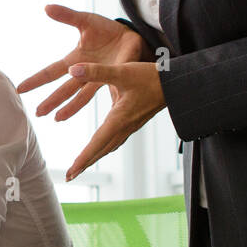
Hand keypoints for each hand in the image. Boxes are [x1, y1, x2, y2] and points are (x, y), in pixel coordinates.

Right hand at [16, 5, 151, 119]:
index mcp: (75, 59)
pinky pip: (107, 94)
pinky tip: (99, 120)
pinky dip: (103, 106)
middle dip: (51, 101)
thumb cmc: (106, 30)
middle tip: (37, 113)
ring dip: (69, 107)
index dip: (36, 80)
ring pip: (81, 96)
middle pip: (63, 89)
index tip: (20, 89)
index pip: (51, 72)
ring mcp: (98, 78)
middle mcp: (84, 72)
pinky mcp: (114, 79)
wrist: (131, 36)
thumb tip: (46, 7)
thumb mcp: (85, 20)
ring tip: (57, 119)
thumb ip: (67, 15)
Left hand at [61, 61, 165, 179]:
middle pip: (101, 150)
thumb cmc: (150, 77)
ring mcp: (130, 127)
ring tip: (81, 166)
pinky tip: (101, 148)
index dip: (83, 159)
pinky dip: (104, 148)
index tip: (71, 172)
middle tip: (69, 177)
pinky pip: (116, 141)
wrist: (177, 84)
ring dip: (94, 157)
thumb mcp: (122, 71)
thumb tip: (71, 70)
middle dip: (84, 164)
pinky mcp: (134, 123)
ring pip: (109, 147)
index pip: (96, 143)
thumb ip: (96, 71)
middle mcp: (124, 127)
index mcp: (119, 119)